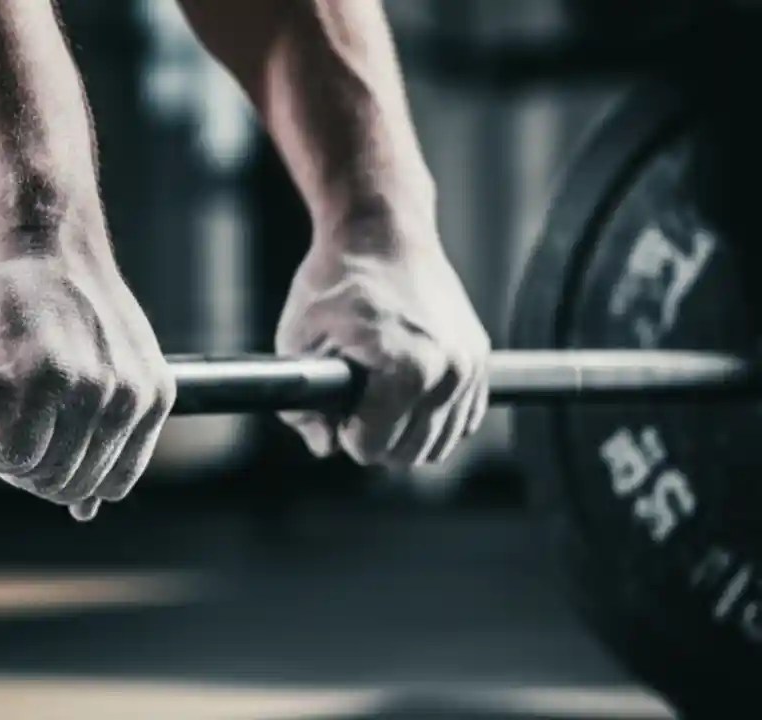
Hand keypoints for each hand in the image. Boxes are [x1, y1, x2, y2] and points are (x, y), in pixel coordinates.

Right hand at [0, 224, 175, 520]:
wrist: (40, 231)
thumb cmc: (61, 295)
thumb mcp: (106, 362)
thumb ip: (104, 430)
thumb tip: (87, 513)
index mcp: (153, 396)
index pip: (113, 483)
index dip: (65, 479)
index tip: (36, 451)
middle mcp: (129, 397)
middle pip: (70, 485)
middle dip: (27, 473)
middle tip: (1, 434)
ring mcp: (88, 388)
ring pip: (37, 473)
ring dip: (2, 459)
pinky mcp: (40, 376)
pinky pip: (6, 452)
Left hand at [275, 213, 490, 467]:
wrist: (382, 231)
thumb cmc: (335, 281)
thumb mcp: (298, 341)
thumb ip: (302, 406)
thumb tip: (325, 448)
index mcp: (406, 370)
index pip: (370, 447)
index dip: (342, 431)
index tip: (335, 402)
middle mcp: (449, 372)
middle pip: (408, 454)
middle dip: (373, 438)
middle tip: (352, 402)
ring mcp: (471, 366)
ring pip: (438, 445)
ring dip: (404, 433)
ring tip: (376, 399)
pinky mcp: (480, 358)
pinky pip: (462, 421)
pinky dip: (433, 419)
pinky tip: (406, 396)